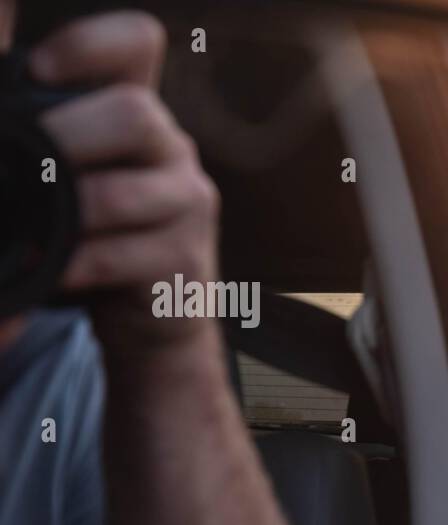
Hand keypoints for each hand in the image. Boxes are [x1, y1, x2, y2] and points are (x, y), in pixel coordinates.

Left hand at [31, 11, 219, 348]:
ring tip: (34, 228)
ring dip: (66, 211)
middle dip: (65, 138)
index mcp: (138, 116)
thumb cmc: (98, 238)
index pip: (138, 44)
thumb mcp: (77, 175)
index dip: (91, 43)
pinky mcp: (186, 261)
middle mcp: (172, 150)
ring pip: (123, 193)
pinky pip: (119, 256)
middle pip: (136, 113)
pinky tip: (55, 271)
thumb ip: (49, 136)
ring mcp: (188, 205)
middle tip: (23, 165)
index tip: (40, 71)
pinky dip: (75, 265)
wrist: (155, 320)